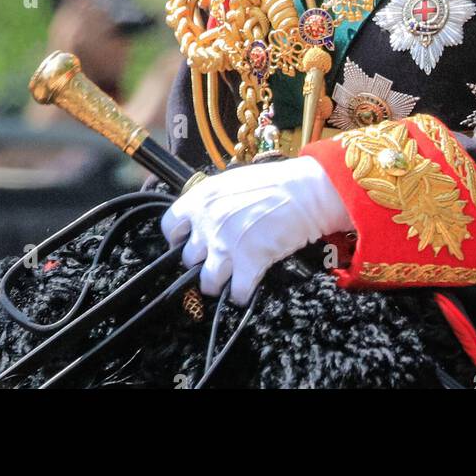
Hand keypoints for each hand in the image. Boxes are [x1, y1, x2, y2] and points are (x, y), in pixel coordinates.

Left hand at [160, 155, 352, 305]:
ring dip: (219, 282)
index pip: (170, 227)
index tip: (189, 242)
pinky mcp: (248, 265)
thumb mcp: (233, 181)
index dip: (178, 238)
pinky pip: (235, 294)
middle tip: (218, 258)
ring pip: (206, 282)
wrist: (305, 193)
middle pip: (188, 259)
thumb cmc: (274, 183)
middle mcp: (207, 224)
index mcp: (201, 199)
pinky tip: (250, 284)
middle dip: (202, 261)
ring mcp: (226, 246)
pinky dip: (242, 294)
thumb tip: (203, 219)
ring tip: (232, 276)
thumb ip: (213, 201)